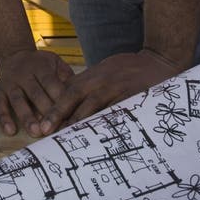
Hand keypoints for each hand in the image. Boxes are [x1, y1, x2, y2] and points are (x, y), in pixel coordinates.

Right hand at [0, 49, 73, 137]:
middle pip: (35, 93)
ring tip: (35, 132)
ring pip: (18, 100)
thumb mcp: (54, 62)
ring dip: (26, 116)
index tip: (68, 116)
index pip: (51, 83)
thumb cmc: (41, 65)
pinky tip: (10, 131)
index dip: (59, 99)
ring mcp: (9, 82)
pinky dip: (3, 118)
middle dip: (45, 111)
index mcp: (40, 66)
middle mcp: (23, 74)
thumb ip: (65, 75)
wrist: (14, 55)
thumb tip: (77, 92)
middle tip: (54, 129)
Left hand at [38, 49, 179, 132]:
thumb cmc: (130, 69)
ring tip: (65, 138)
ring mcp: (116, 87)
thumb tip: (67, 100)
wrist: (159, 60)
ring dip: (78, 122)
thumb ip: (88, 85)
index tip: (41, 122)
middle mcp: (101, 79)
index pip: (67, 90)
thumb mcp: (106, 70)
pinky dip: (105, 124)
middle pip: (74, 95)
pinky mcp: (132, 96)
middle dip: (57, 113)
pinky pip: (116, 112)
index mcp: (93, 74)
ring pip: (92, 105)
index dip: (53, 106)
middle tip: (44, 130)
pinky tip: (98, 139)